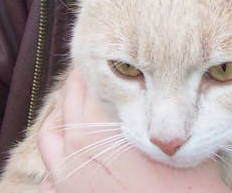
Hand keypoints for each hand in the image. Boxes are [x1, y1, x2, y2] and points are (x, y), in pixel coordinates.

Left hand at [37, 69, 230, 192]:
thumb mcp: (182, 149)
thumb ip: (162, 118)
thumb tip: (155, 91)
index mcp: (103, 132)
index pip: (92, 84)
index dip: (99, 65)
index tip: (105, 52)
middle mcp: (76, 151)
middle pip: (68, 104)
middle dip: (80, 85)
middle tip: (94, 72)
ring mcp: (65, 180)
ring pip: (49, 135)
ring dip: (61, 116)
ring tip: (76, 107)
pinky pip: (48, 171)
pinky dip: (56, 154)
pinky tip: (72, 152)